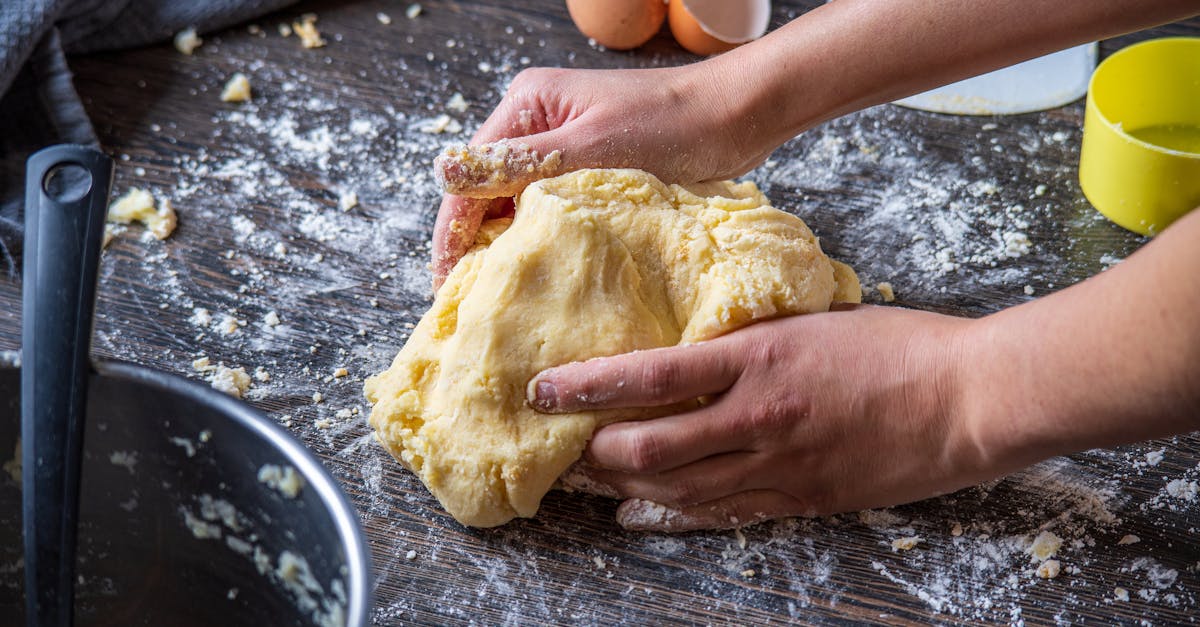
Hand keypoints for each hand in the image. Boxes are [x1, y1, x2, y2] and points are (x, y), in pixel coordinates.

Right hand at [432, 64, 778, 286]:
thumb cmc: (672, 124)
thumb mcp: (590, 147)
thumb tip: (443, 172)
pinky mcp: (590, 171)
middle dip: (476, 246)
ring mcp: (564, 148)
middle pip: (487, 193)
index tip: (448, 286)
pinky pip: (552, 211)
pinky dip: (545, 241)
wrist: (736, 117)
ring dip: (511, 247)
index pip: (470, 178)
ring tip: (501, 301)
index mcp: (527, 106)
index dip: (453, 234)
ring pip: (518, 206)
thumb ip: (519, 163)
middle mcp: (537, 123)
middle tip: (470, 305)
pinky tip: (544, 276)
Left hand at [527, 305, 990, 531]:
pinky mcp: (802, 498)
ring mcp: (780, 464)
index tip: (544, 389)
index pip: (650, 374)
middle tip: (563, 446)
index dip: (587, 385)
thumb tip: (697, 344)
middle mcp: (757, 416)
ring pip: (678, 488)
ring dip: (624, 486)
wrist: (966, 398)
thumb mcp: (810, 321)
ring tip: (589, 480)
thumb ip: (750, 340)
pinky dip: (674, 514)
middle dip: (595, 451)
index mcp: (758, 357)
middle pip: (649, 446)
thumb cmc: (897, 346)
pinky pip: (723, 514)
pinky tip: (640, 513)